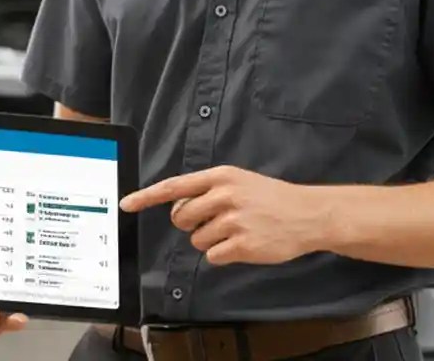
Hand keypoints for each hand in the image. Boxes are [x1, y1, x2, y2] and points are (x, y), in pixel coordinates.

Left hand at [119, 165, 331, 265]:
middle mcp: (224, 195)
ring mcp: (233, 220)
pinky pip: (212, 256)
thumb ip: (208, 190)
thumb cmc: (270, 198)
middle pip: (180, 218)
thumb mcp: (239, 181)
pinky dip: (224, 254)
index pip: (174, 186)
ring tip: (237, 230)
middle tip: (215, 221)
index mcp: (220, 177)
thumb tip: (177, 209)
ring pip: (196, 239)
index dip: (146, 196)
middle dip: (191, 224)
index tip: (126, 204)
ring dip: (211, 240)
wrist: (308, 214)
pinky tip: (243, 244)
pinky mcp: (242, 245)